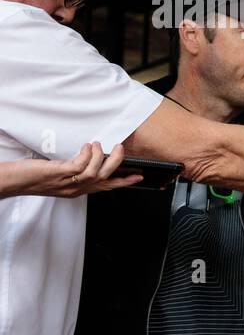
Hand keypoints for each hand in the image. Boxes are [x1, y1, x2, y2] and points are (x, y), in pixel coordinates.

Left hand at [0, 143, 140, 198]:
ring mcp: (69, 182)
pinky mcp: (61, 174)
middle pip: (106, 179)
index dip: (124, 182)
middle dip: (118, 164)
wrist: (13, 182)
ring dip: (101, 155)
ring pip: (97, 171)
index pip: (106, 187)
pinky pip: (82, 164)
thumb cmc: (31, 178)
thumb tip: (88, 159)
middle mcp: (76, 188)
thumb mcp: (58, 177)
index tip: (138, 177)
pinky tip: (85, 146)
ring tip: (97, 144)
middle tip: (121, 149)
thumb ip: (74, 172)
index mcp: (77, 190)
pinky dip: (87, 153)